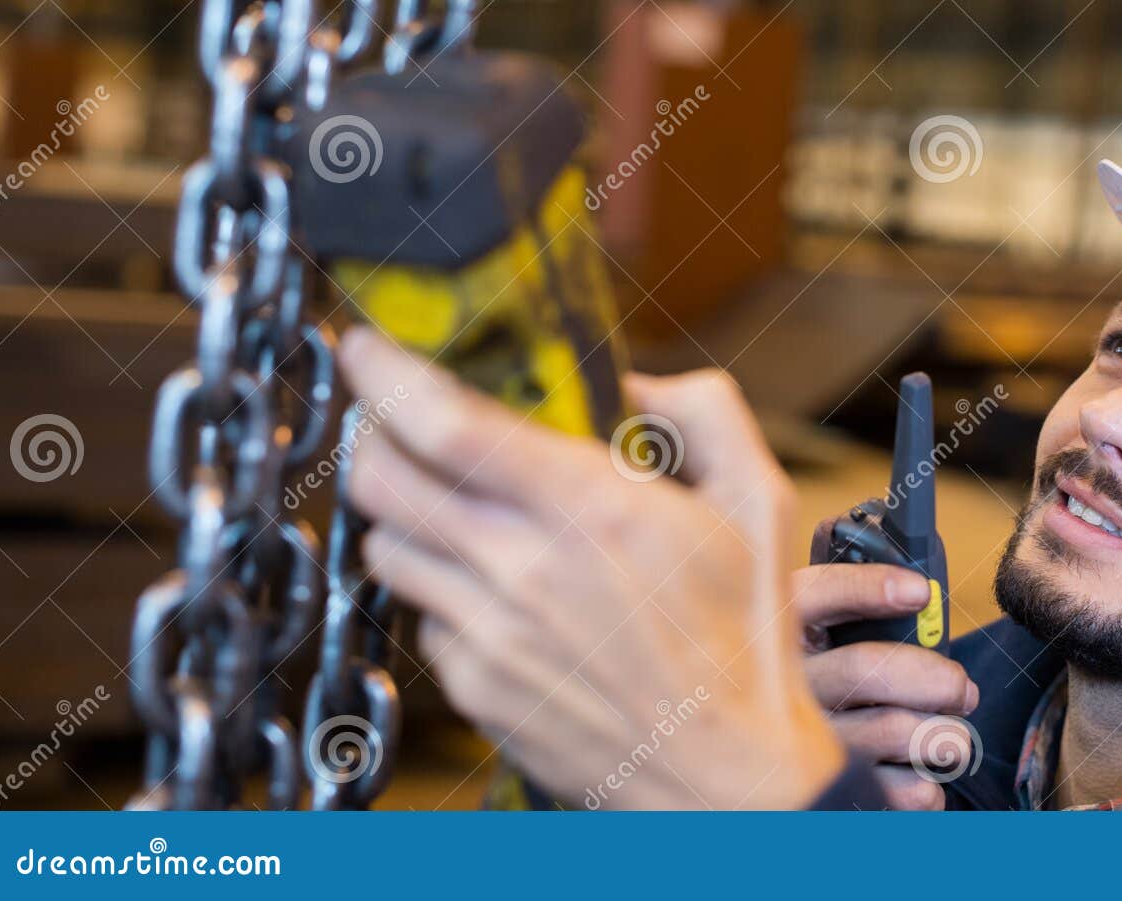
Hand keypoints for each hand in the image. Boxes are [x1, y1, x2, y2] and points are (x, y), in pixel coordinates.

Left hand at [337, 327, 844, 808]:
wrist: (727, 776)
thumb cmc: (745, 641)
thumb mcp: (758, 503)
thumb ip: (705, 414)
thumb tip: (637, 383)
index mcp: (593, 509)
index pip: (448, 426)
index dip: (386, 374)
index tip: (363, 345)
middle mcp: (525, 570)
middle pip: (382, 480)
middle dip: (373, 435)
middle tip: (395, 421)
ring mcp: (490, 636)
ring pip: (385, 547)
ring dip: (402, 512)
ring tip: (447, 505)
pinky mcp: (476, 688)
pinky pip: (420, 616)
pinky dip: (438, 588)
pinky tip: (491, 587)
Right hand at [794, 518, 978, 809]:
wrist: (765, 771)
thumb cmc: (819, 692)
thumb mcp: (818, 645)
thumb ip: (856, 622)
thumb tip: (925, 607)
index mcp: (780, 632)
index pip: (816, 595)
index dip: (868, 589)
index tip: (921, 592)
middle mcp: (781, 684)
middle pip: (866, 669)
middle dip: (934, 678)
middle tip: (962, 689)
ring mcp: (800, 740)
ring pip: (888, 730)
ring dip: (940, 735)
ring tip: (954, 740)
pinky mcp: (822, 792)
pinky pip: (887, 790)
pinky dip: (921, 790)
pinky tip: (925, 781)